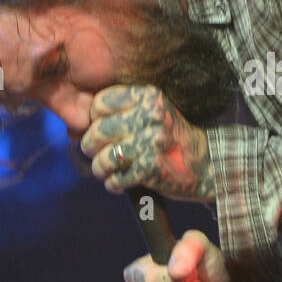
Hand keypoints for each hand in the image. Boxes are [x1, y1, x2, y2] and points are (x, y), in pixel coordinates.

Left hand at [79, 84, 214, 202]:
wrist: (208, 165)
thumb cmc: (172, 140)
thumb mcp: (153, 115)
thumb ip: (119, 115)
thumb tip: (73, 130)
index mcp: (148, 97)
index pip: (100, 102)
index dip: (94, 119)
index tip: (100, 129)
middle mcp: (150, 115)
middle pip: (98, 130)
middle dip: (91, 147)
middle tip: (97, 154)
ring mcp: (151, 142)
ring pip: (103, 157)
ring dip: (100, 168)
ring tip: (107, 171)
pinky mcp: (151, 168)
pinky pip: (116, 178)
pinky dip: (114, 184)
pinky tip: (120, 183)